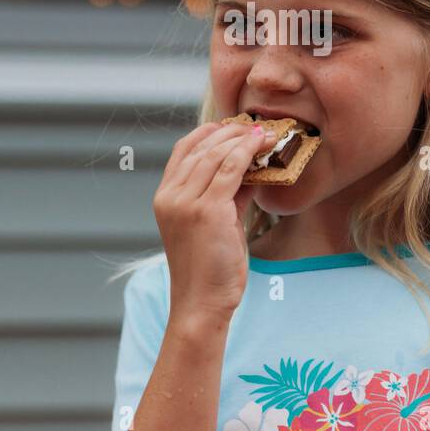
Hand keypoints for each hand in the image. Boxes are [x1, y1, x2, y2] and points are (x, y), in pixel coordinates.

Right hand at [152, 119, 276, 318]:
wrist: (202, 303)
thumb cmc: (209, 268)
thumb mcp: (214, 223)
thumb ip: (226, 194)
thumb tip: (248, 169)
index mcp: (164, 198)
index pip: (182, 150)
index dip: (207, 132)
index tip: (231, 127)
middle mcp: (170, 197)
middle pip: (200, 147)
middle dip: (229, 132)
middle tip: (255, 127)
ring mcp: (186, 203)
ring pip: (216, 155)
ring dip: (242, 139)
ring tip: (265, 134)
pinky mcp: (207, 211)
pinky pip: (231, 170)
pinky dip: (248, 153)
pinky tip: (263, 146)